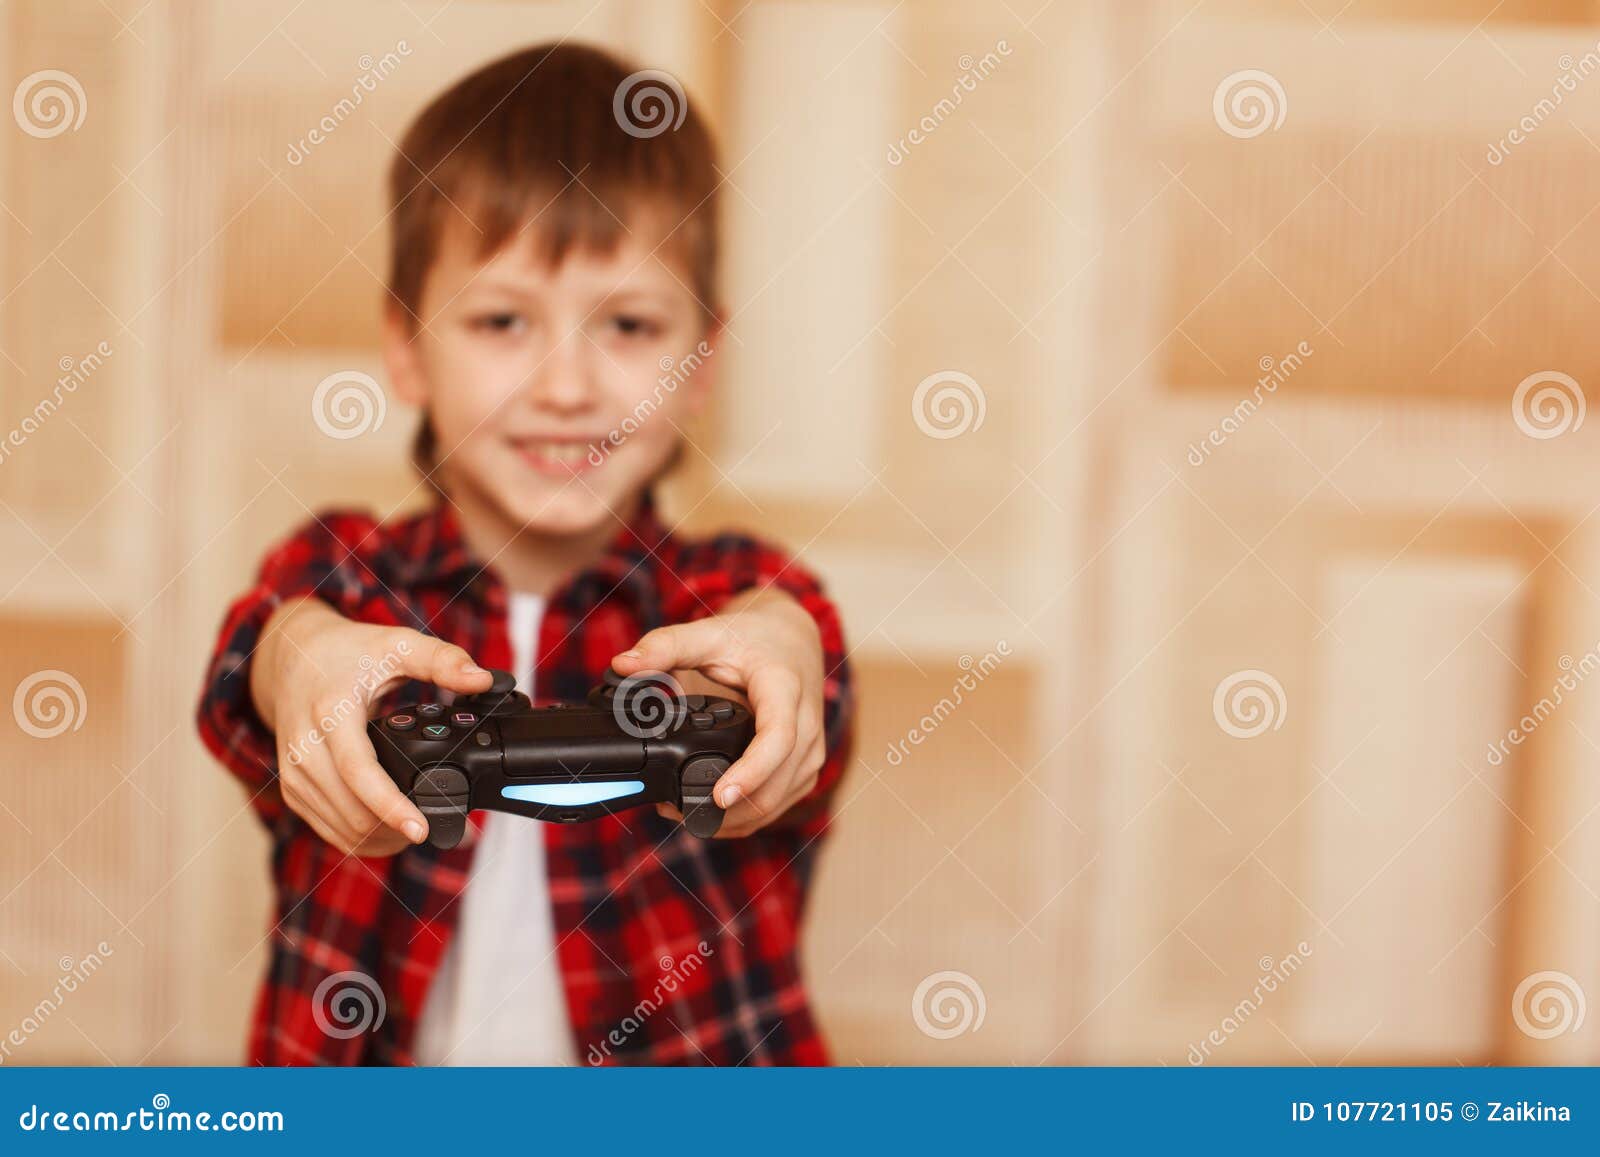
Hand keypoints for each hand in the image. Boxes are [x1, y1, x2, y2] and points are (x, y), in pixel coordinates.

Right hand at [251, 597, 492, 854]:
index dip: (390, 805)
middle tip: (442, 824)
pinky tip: (389, 832)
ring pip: (341, 828)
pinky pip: (328, 829)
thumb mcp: (395, 644)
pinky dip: (362, 838)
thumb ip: (441, 660)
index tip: (420, 828)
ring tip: (420, 830)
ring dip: (382, 839)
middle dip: (397, 829)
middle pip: (352, 810)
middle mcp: (305, 749)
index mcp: (331, 714)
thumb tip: (482, 679)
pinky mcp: (294, 789)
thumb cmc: (345, 653)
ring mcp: (295, 774)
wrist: (292, 659)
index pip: (358, 771)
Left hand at [611, 590, 825, 836]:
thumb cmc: (754, 638)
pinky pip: (778, 806)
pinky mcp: (805, 769)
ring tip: (681, 810)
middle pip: (775, 785)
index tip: (720, 795)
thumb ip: (665, 647)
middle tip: (670, 809)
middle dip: (724, 809)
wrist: (792, 641)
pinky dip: (745, 817)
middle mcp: (807, 726)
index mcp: (785, 690)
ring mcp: (810, 752)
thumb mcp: (709, 634)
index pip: (778, 738)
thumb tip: (622, 664)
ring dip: (732, 818)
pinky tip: (711, 812)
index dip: (751, 772)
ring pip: (775, 803)